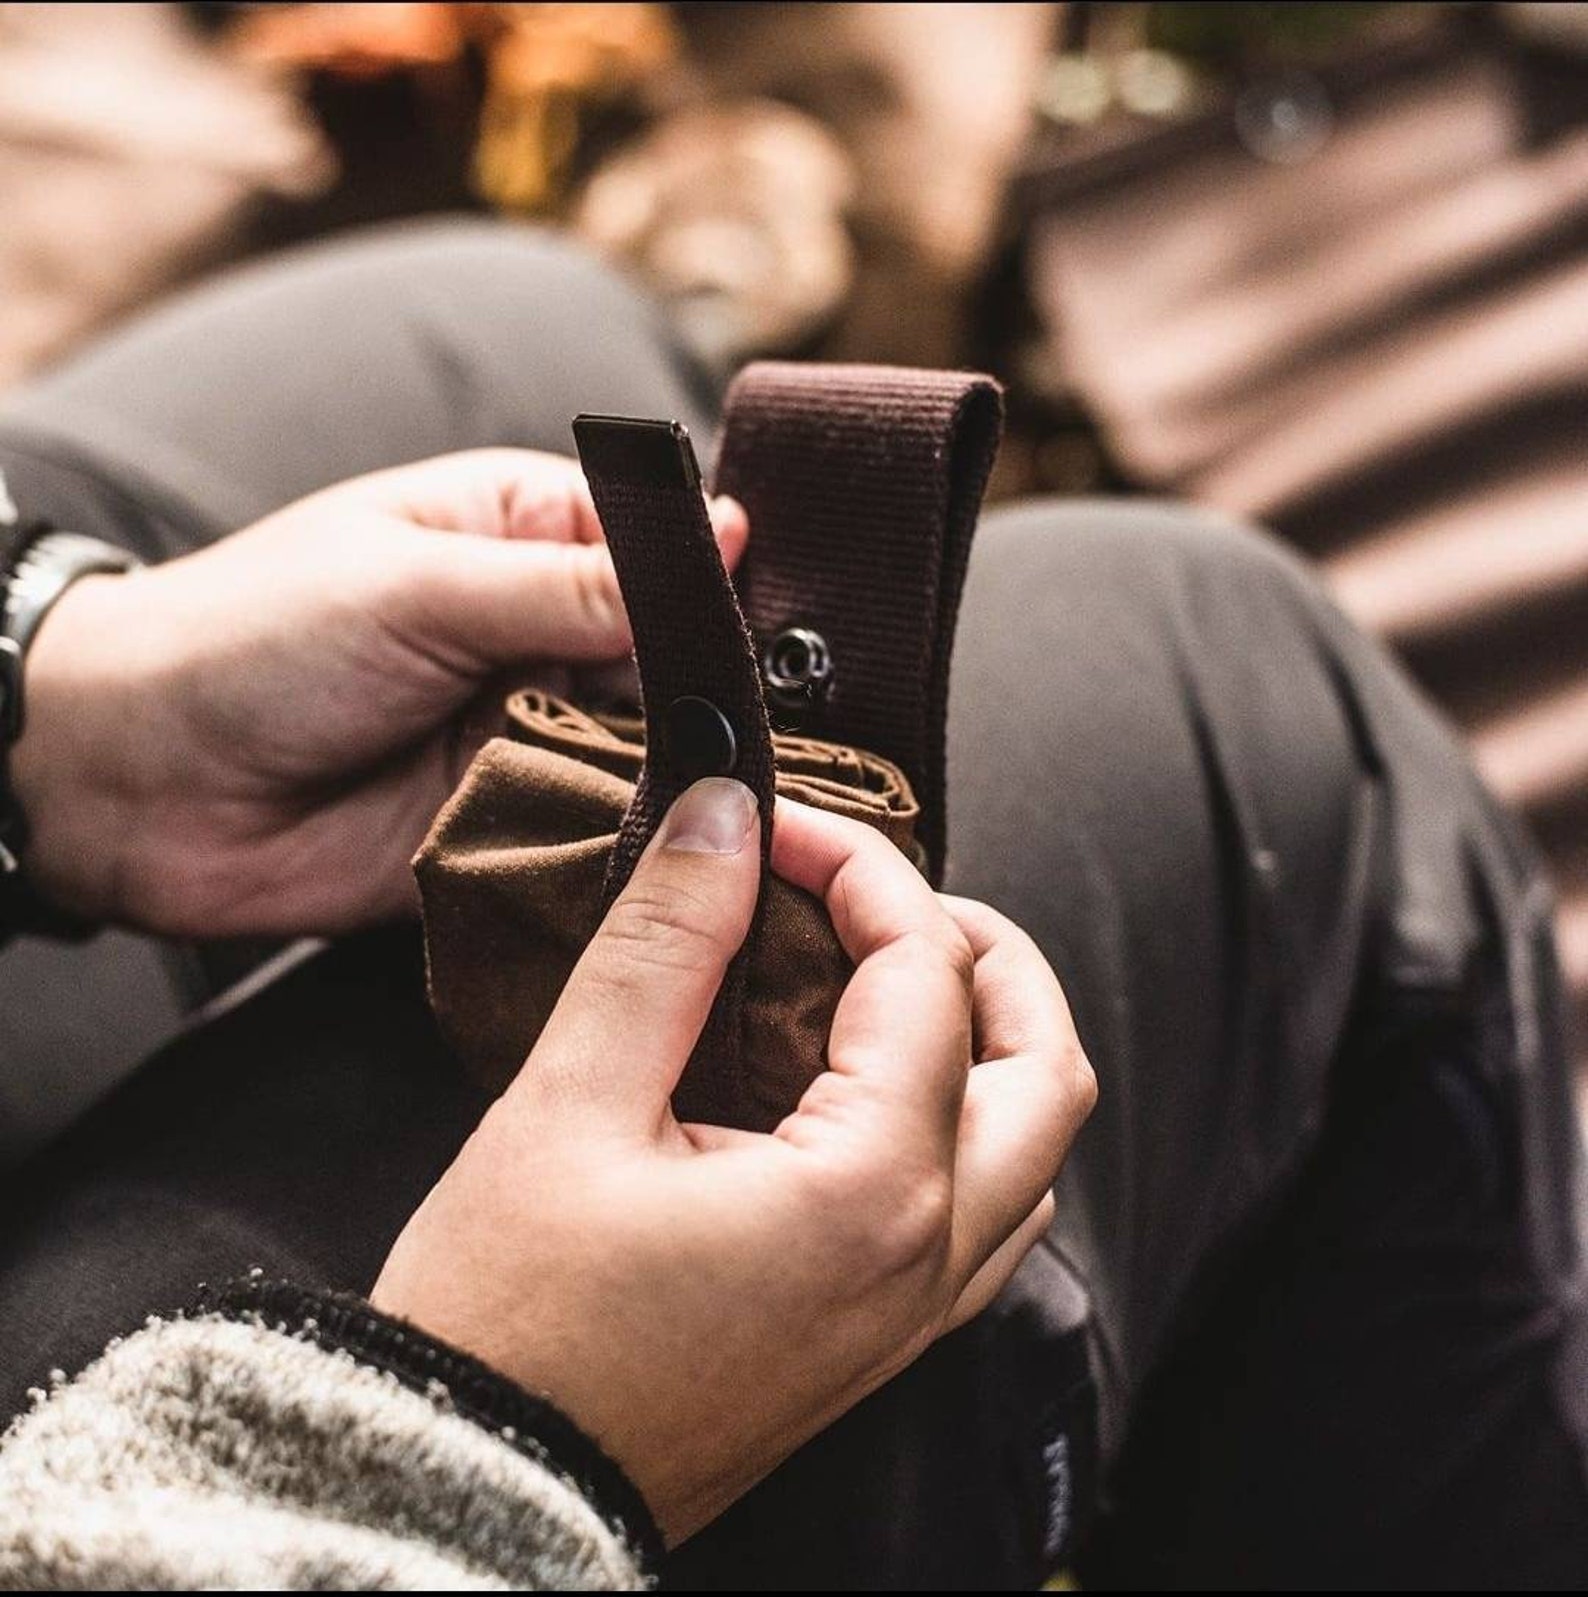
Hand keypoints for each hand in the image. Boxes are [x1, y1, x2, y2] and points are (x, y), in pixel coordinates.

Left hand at [10, 450, 745, 935]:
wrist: (136, 788)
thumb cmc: (256, 642)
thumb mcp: (422, 587)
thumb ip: (571, 584)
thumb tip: (723, 540)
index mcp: (523, 533)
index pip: (661, 546)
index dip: (715, 585)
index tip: (761, 634)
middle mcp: (541, 630)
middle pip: (673, 656)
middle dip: (706, 689)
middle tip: (741, 729)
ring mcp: (532, 727)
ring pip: (652, 748)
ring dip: (678, 770)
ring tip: (716, 792)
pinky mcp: (515, 819)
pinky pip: (604, 828)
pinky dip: (635, 839)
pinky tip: (677, 850)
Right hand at [372, 779, 1095, 1543]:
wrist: (475, 1492)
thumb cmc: (507, 1322)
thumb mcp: (571, 1104)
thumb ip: (664, 942)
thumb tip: (724, 811)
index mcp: (868, 1193)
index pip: (922, 972)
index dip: (859, 868)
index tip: (774, 828)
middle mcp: (923, 1259)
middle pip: (1046, 1065)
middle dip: (982, 950)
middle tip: (881, 894)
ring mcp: (911, 1315)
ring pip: (1033, 1147)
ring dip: (990, 1041)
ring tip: (889, 976)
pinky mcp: (875, 1343)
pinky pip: (985, 1217)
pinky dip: (966, 1125)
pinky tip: (874, 1091)